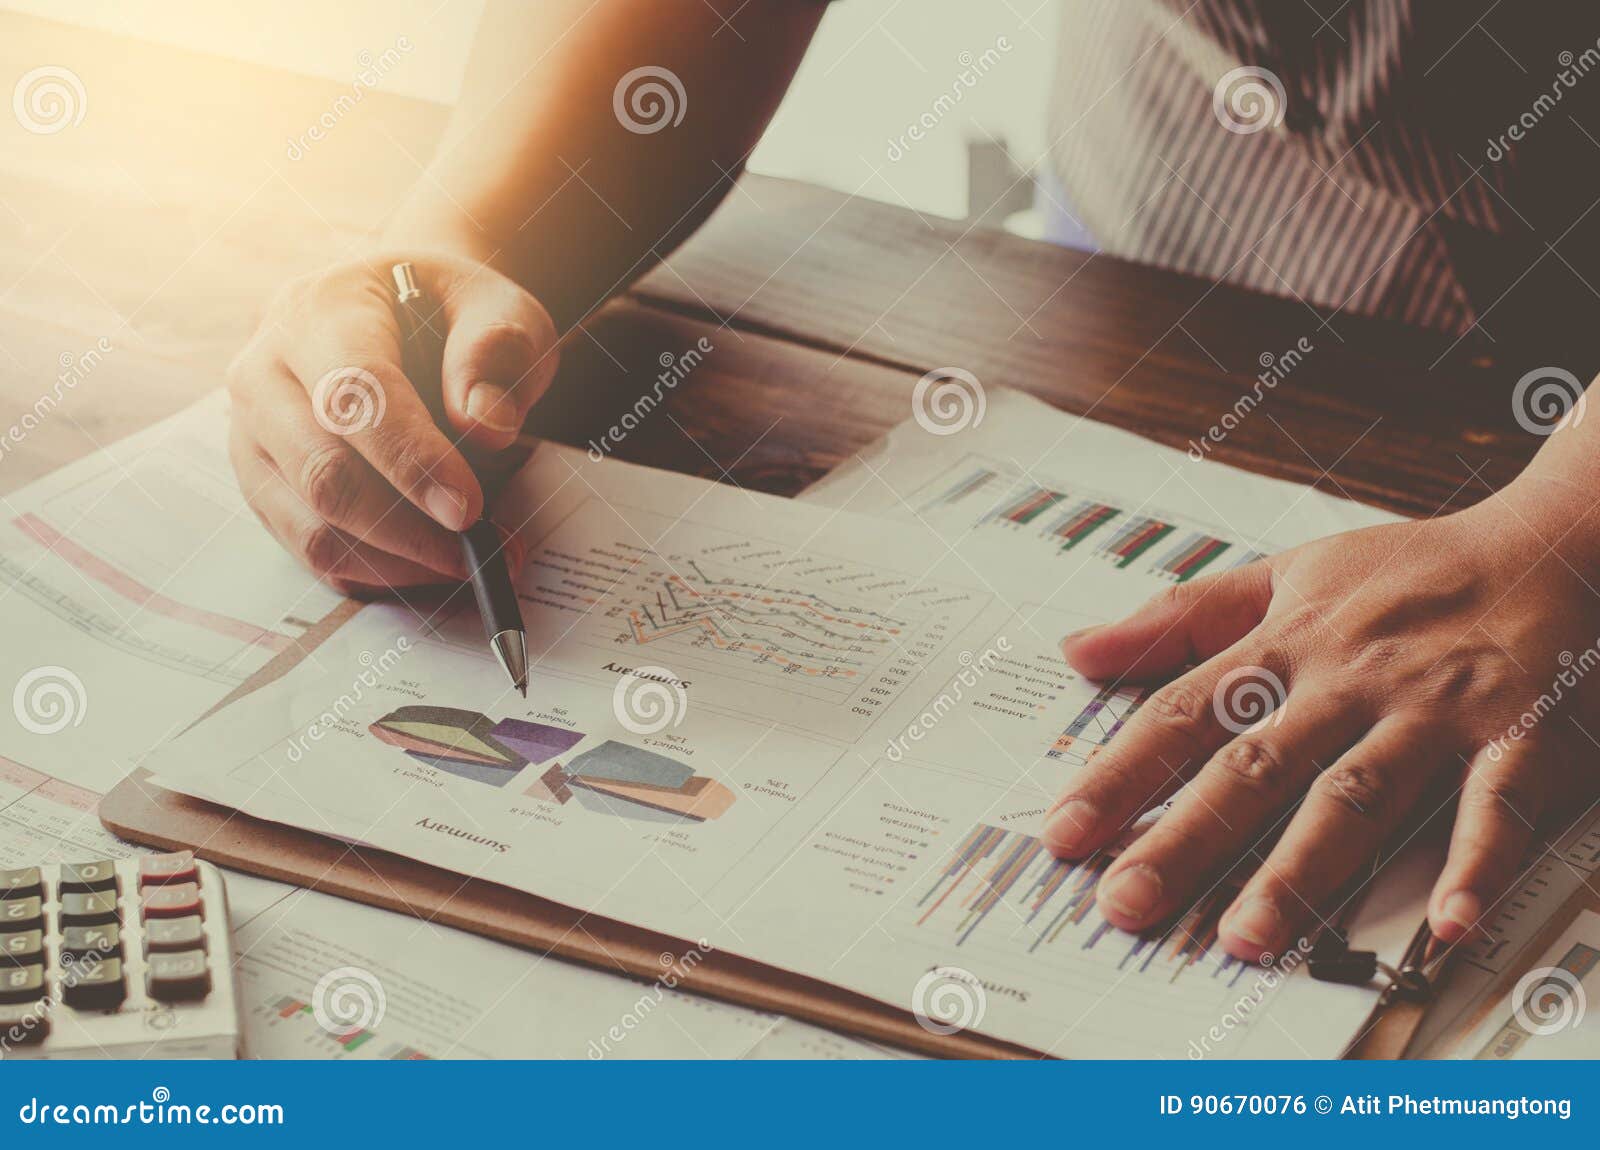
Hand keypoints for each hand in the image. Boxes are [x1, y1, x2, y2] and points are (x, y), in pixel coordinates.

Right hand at [226, 253, 557, 594]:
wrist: (394, 308)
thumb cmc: (446, 309)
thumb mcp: (493, 305)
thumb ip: (496, 351)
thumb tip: (486, 425)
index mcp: (317, 312)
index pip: (353, 396)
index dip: (413, 461)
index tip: (468, 509)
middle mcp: (264, 373)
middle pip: (324, 473)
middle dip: (409, 529)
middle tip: (483, 550)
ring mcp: (254, 436)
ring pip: (312, 527)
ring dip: (397, 562)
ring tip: (468, 563)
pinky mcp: (265, 486)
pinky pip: (311, 551)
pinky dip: (378, 573)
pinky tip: (432, 567)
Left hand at [1045, 488, 1599, 958]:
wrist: (1555, 543)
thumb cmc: (1409, 573)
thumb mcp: (1285, 574)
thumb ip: (1180, 619)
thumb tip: (1077, 651)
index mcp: (1286, 645)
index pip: (1182, 715)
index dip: (1119, 774)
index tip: (1063, 832)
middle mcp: (1348, 680)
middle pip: (1252, 766)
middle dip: (1185, 836)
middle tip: (1127, 901)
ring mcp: (1433, 710)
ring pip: (1356, 793)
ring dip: (1302, 867)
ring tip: (1250, 934)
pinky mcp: (1520, 734)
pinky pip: (1495, 805)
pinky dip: (1476, 861)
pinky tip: (1448, 920)